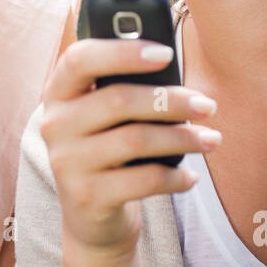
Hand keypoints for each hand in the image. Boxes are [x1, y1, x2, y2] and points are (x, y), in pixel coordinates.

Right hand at [39, 38, 219, 262]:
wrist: (90, 214)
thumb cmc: (109, 147)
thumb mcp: (106, 116)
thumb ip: (126, 87)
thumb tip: (174, 70)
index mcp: (59, 92)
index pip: (80, 59)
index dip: (123, 52)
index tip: (167, 53)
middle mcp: (55, 124)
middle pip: (118, 100)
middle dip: (171, 101)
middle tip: (207, 105)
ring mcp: (67, 162)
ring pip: (135, 140)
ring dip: (182, 139)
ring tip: (211, 139)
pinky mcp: (86, 196)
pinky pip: (143, 180)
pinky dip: (175, 177)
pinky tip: (191, 177)